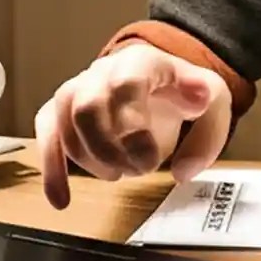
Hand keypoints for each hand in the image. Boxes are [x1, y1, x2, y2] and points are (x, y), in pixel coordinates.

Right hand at [34, 43, 231, 209]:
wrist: (158, 79)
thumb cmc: (182, 92)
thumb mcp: (214, 105)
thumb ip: (209, 137)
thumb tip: (184, 171)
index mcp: (143, 62)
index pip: (126, 82)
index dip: (133, 124)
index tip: (150, 156)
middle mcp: (103, 71)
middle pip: (87, 107)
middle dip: (112, 150)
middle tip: (139, 168)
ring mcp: (78, 89)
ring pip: (65, 123)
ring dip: (94, 161)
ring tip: (120, 173)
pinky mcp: (62, 110)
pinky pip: (45, 135)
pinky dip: (51, 169)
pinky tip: (60, 198)